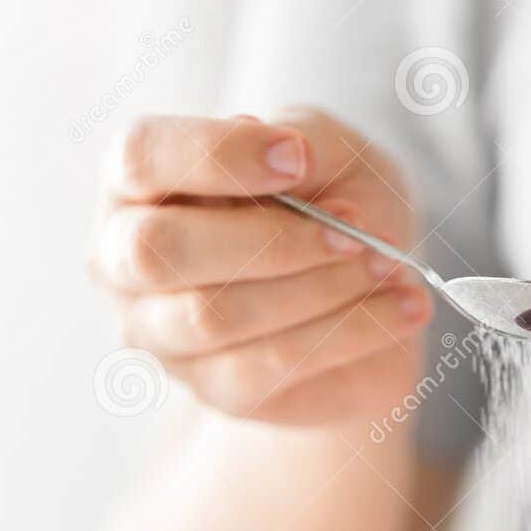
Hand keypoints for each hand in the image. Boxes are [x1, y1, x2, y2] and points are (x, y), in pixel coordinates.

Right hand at [89, 110, 431, 425]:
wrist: (373, 294)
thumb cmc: (335, 204)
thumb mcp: (334, 152)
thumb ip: (304, 140)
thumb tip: (279, 147)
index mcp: (136, 182)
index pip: (139, 158)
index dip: (214, 155)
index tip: (297, 157)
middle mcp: (126, 262)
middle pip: (159, 250)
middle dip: (268, 238)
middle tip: (353, 230)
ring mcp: (163, 336)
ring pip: (216, 316)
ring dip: (319, 286)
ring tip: (389, 265)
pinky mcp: (218, 391)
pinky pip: (271, 366)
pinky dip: (349, 332)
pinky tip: (404, 307)